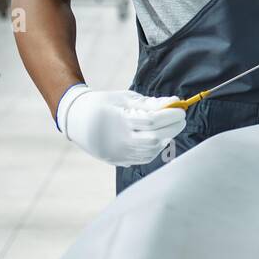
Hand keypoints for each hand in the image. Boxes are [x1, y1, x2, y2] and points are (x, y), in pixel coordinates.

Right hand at [56, 85, 186, 166]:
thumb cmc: (103, 104)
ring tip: (170, 127)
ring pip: (150, 152)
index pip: (153, 121)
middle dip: (172, 128)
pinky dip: (155, 149)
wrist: (76, 119)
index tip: (181, 108)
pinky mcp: (117, 160)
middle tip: (181, 119)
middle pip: (154, 139)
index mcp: (120, 121)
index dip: (170, 115)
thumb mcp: (124, 97)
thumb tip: (174, 101)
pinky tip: (159, 138)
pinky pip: (142, 159)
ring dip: (165, 139)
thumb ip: (150, 103)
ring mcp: (118, 153)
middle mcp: (119, 140)